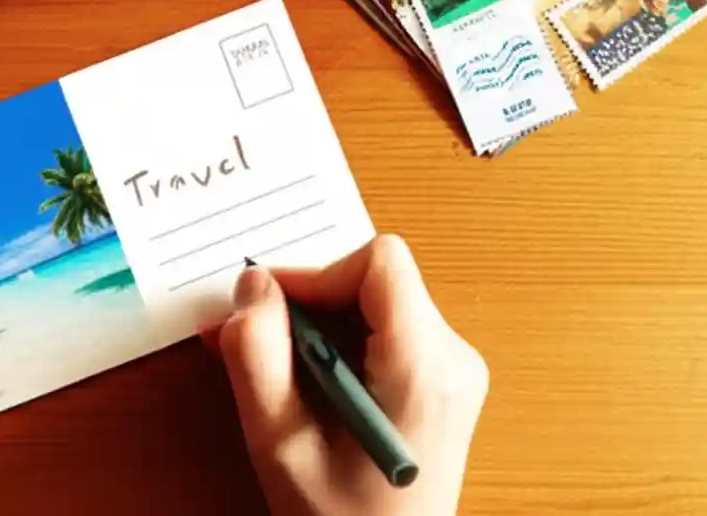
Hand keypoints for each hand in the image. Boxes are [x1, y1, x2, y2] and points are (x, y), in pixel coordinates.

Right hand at [218, 235, 487, 514]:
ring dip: (317, 323)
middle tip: (252, 337)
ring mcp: (454, 369)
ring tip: (271, 367)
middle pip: (375, 280)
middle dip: (308, 301)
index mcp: (424, 369)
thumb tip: (253, 285)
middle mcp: (453, 358)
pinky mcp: (442, 380)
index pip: (379, 263)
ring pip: (375, 301)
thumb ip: (257, 356)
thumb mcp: (280, 443)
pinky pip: (385, 329)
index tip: (267, 307)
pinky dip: (338, 341)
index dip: (315, 273)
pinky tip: (302, 381)